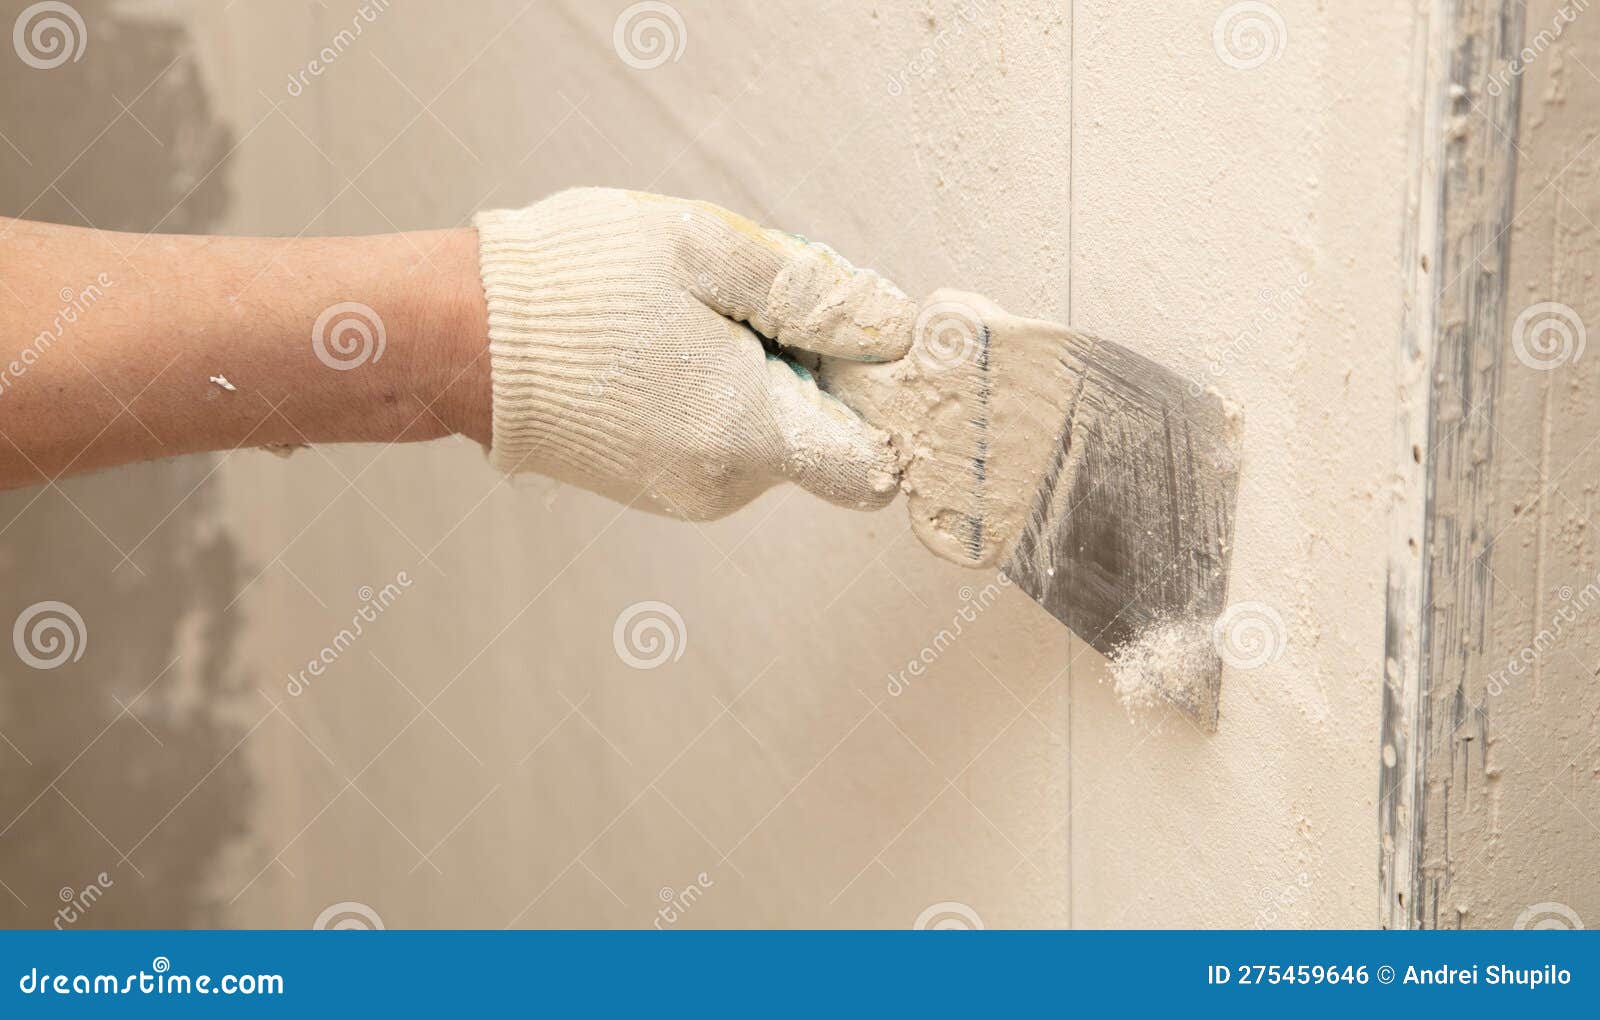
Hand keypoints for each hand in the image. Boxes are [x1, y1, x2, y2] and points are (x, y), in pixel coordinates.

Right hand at [474, 188, 917, 519]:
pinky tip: (665, 346)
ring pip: (771, 439)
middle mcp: (724, 484)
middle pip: (821, 441)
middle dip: (812, 371)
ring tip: (689, 318)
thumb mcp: (709, 252)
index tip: (857, 343)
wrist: (458, 336)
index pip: (873, 464)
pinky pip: (722, 443)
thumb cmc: (578, 284)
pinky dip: (717, 397)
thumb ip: (815, 295)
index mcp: (749, 434)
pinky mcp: (653, 487)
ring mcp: (685, 493)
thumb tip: (892, 329)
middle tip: (747, 302)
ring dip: (760, 377)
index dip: (881, 402)